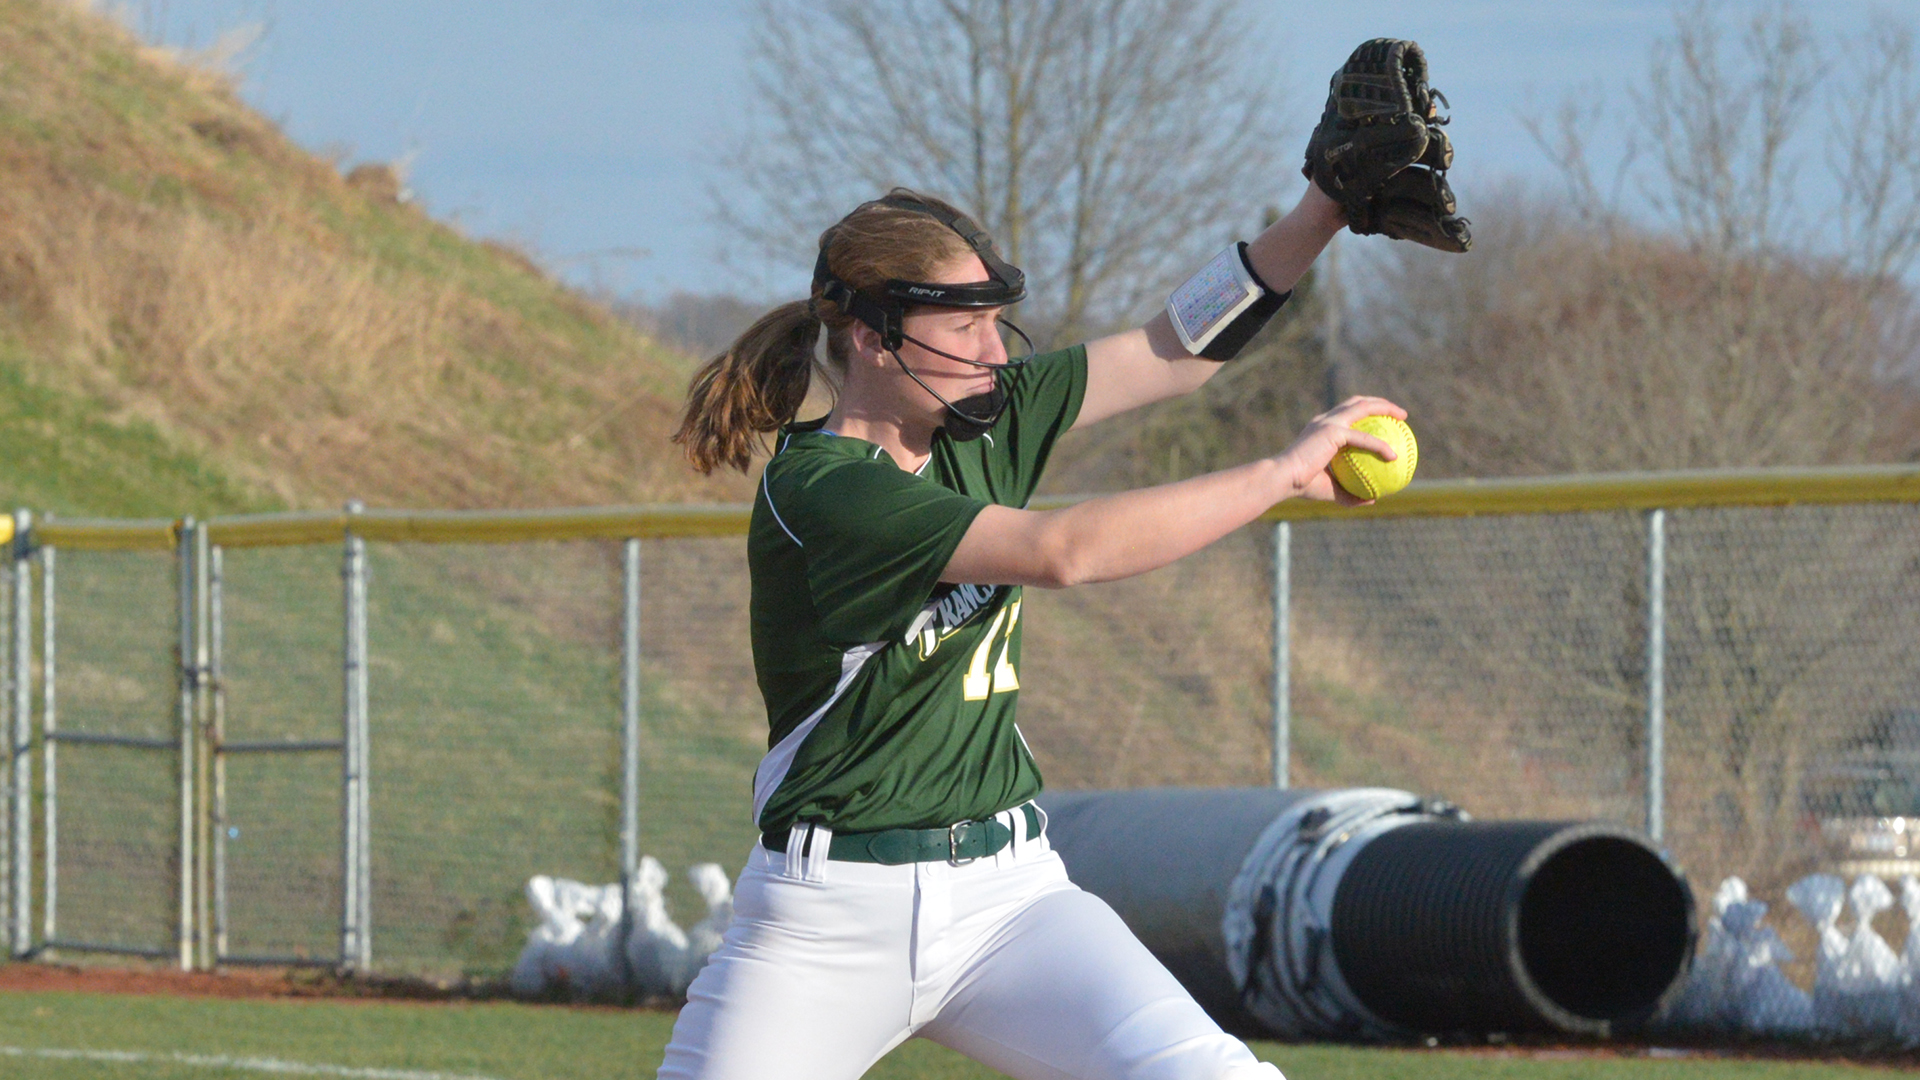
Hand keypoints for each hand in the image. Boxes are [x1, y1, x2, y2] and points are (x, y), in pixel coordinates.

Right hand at [1274, 396, 1406, 504]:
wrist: (1282, 478)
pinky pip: (1363, 438)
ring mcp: (1329, 423)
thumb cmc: (1301, 486)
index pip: (1347, 413)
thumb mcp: (1329, 491)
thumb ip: (1350, 494)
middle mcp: (1325, 420)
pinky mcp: (1333, 432)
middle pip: (1357, 402)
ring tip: (1403, 417)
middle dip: (1379, 402)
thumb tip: (1373, 498)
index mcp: (1322, 429)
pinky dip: (1379, 445)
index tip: (1383, 421)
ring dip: (1385, 408)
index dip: (1366, 412)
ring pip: (1363, 407)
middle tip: (1398, 414)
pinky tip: (1394, 455)